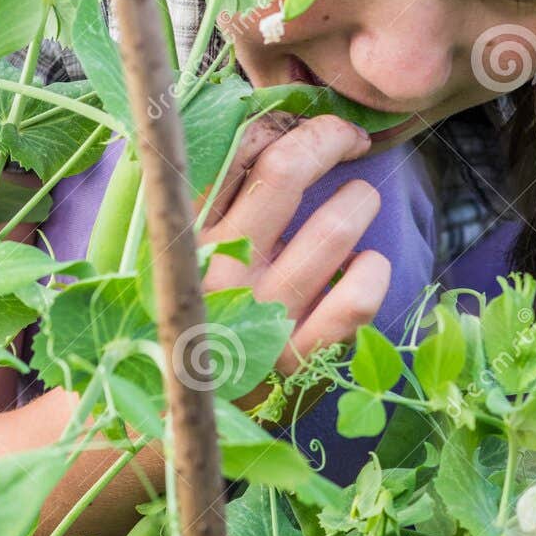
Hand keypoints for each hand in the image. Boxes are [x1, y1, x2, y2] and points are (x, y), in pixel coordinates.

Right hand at [198, 113, 391, 410]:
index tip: (312, 127)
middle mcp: (215, 267)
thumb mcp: (173, 245)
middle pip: (287, 169)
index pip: (236, 147)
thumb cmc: (178, 310)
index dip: (288, 124)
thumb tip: (270, 125)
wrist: (160, 411)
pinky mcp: (294, 361)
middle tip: (350, 142)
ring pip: (332, 230)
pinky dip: (374, 273)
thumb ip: (210, 190)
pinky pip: (357, 302)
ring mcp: (257, 316)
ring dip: (357, 202)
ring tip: (358, 203)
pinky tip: (369, 266)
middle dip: (331, 139)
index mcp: (180, 230)